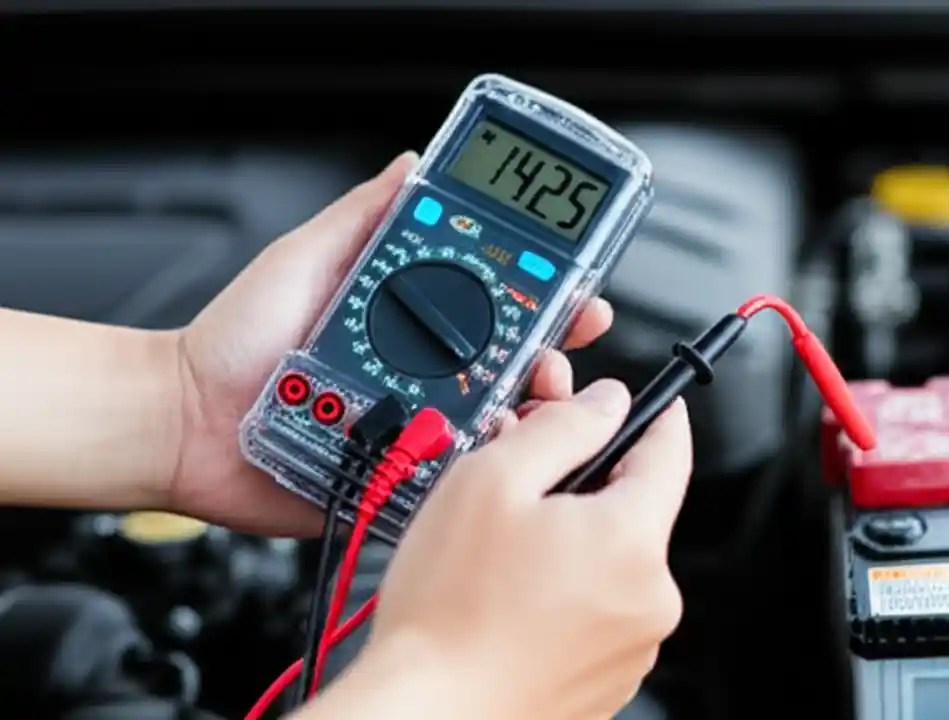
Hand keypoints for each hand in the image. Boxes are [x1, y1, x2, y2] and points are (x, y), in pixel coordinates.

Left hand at [172, 152, 613, 535]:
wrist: (186, 419)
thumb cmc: (237, 340)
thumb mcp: (308, 257)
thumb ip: (364, 215)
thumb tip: (414, 164)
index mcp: (414, 323)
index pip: (501, 310)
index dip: (549, 303)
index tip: (579, 295)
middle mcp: (426, 375)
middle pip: (516, 369)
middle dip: (556, 360)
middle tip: (560, 355)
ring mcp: (418, 427)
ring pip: (501, 425)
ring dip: (533, 414)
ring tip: (533, 400)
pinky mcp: (399, 476)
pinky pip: (458, 475)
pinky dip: (488, 464)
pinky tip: (496, 446)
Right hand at [304, 381, 691, 719]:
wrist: (427, 714)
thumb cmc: (448, 611)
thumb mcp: (493, 479)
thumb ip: (562, 426)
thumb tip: (606, 403)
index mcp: (633, 539)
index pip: (671, 450)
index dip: (652, 412)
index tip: (640, 399)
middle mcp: (651, 596)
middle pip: (634, 506)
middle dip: (583, 480)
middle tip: (522, 475)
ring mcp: (633, 644)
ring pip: (612, 559)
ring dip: (570, 538)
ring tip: (502, 546)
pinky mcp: (608, 678)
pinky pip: (599, 609)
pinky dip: (565, 589)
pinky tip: (512, 592)